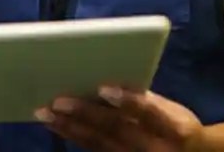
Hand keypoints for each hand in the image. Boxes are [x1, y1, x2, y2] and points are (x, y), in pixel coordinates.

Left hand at [35, 87, 201, 151]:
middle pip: (116, 130)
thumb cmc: (178, 125)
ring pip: (99, 144)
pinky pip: (94, 150)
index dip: (127, 101)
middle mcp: (155, 149)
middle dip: (84, 115)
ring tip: (45, 112)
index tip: (103, 87)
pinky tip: (57, 125)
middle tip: (57, 100)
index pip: (148, 113)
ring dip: (69, 128)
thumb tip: (107, 78)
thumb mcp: (171, 110)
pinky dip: (74, 136)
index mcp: (173, 129)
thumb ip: (143, 98)